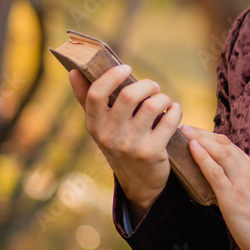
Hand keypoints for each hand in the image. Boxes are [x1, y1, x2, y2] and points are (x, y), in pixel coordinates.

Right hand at [70, 66, 181, 221]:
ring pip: (153, 106)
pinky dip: (175, 111)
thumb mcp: (100, 126)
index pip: (96, 94)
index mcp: (95, 125)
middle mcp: (110, 136)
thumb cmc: (119, 144)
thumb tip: (73, 71)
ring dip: (164, 98)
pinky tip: (174, 111)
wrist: (139, 182)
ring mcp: (131, 145)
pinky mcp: (151, 152)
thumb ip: (86, 99)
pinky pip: (169, 120)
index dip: (112, 76)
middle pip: (129, 95)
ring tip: (164, 100)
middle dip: (147, 85)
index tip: (127, 67)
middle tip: (153, 87)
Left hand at [180, 125, 249, 249]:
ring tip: (184, 131)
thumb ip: (243, 184)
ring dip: (200, 139)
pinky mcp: (234, 198)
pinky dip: (203, 158)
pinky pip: (216, 172)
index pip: (232, 148)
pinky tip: (192, 149)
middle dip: (203, 133)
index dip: (212, 138)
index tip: (196, 133)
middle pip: (225, 145)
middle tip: (184, 126)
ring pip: (221, 153)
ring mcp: (244, 183)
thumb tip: (221, 180)